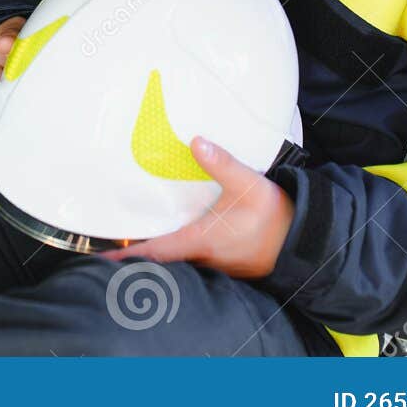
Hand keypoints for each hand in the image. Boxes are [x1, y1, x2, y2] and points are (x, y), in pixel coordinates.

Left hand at [100, 138, 294, 278]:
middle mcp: (202, 258)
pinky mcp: (223, 262)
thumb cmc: (275, 219)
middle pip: (159, 262)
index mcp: (201, 241)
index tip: (101, 259)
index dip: (127, 256)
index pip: (155, 252)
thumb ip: (222, 163)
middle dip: (134, 259)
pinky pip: (191, 261)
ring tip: (129, 248)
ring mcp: (213, 264)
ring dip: (154, 258)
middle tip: (107, 254)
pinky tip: (169, 241)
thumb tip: (197, 142)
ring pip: (175, 264)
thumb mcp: (249, 185)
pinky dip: (174, 255)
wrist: (304, 243)